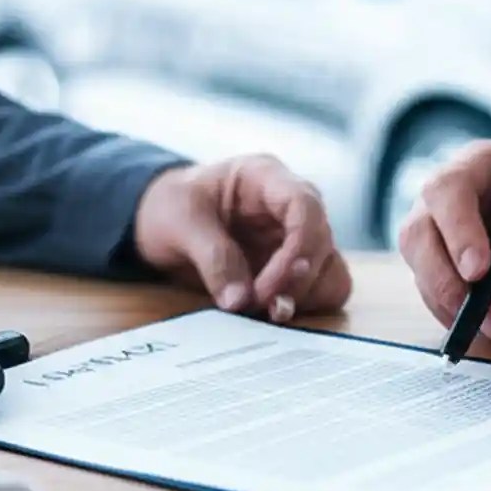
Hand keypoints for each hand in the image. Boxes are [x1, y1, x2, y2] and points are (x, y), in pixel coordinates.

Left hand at [134, 155, 351, 321]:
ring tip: (266, 312)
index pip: (305, 205)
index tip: (271, 285)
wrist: (160, 220)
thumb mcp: (179, 222)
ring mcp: (296, 238)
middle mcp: (290, 207)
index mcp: (265, 178)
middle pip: (321, 242)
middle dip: (294, 280)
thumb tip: (240, 301)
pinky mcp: (295, 268)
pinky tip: (274, 312)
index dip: (299, 246)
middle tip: (256, 304)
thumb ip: (212, 257)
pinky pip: (323, 290)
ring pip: (331, 270)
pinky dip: (306, 306)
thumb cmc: (170, 206)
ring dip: (305, 297)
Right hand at [398, 141, 490, 347]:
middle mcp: (446, 201)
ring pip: (428, 282)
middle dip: (449, 286)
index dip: (457, 230)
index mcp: (480, 165)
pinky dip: (484, 330)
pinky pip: (447, 311)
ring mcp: (437, 242)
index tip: (477, 271)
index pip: (448, 189)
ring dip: (470, 318)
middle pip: (418, 238)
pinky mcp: (441, 280)